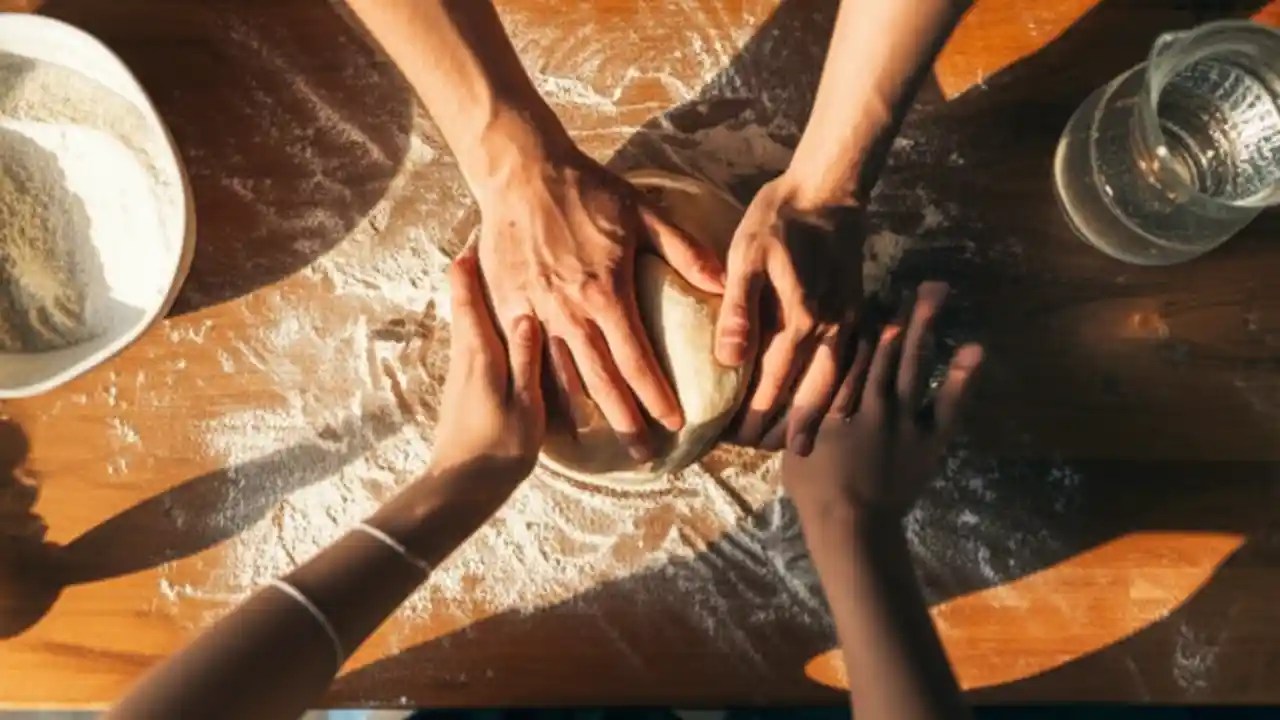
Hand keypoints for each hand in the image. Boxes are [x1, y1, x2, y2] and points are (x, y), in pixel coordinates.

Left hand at [430, 252, 545, 482]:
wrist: (461, 489)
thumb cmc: (498, 449)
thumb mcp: (525, 405)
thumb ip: (527, 359)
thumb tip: (531, 314)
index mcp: (480, 353)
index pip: (467, 295)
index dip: (469, 262)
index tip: (480, 229)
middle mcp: (466, 354)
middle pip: (466, 299)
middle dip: (477, 268)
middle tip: (491, 236)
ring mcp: (463, 370)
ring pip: (472, 318)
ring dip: (482, 293)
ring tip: (501, 268)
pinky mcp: (466, 385)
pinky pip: (478, 338)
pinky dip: (486, 319)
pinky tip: (503, 319)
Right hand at [475, 151, 723, 459]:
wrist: (520, 172)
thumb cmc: (586, 190)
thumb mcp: (642, 213)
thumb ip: (684, 250)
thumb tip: (723, 283)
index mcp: (606, 292)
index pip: (636, 358)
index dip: (655, 394)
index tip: (674, 421)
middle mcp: (569, 311)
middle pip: (600, 380)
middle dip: (624, 421)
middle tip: (643, 454)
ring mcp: (533, 312)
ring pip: (559, 376)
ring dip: (582, 414)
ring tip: (598, 444)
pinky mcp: (505, 307)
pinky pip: (522, 358)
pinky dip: (537, 388)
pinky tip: (546, 411)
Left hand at [716, 174, 863, 454]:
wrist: (829, 189)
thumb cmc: (778, 219)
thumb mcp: (745, 257)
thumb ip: (738, 310)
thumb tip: (728, 361)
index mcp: (798, 320)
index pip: (772, 382)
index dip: (753, 413)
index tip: (734, 439)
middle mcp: (829, 329)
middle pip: (808, 392)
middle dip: (785, 426)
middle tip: (764, 452)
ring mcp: (848, 321)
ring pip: (835, 383)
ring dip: (818, 415)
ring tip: (801, 444)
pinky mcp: (856, 309)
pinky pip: (852, 362)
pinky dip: (843, 389)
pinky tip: (834, 403)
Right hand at [781, 283, 983, 520]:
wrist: (852, 526)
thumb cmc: (816, 489)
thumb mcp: (797, 443)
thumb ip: (803, 412)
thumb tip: (798, 386)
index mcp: (839, 400)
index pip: (853, 352)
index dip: (865, 321)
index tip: (877, 293)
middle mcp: (874, 400)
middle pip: (889, 348)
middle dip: (905, 314)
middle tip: (923, 283)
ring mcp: (905, 418)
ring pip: (915, 364)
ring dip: (927, 327)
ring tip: (938, 294)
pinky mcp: (929, 439)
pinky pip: (947, 404)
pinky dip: (960, 376)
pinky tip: (973, 348)